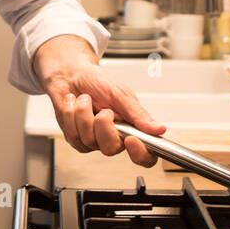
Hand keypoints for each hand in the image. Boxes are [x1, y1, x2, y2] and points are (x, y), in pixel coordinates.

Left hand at [46, 65, 167, 167]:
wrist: (70, 74)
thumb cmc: (97, 82)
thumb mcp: (121, 94)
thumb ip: (138, 114)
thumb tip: (159, 129)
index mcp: (131, 128)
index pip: (145, 154)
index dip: (140, 153)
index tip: (131, 139)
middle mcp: (113, 137)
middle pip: (111, 149)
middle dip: (103, 125)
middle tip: (103, 109)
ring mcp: (93, 140)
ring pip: (88, 140)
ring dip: (83, 113)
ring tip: (85, 100)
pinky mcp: (76, 139)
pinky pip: (73, 135)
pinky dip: (71, 114)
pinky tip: (73, 104)